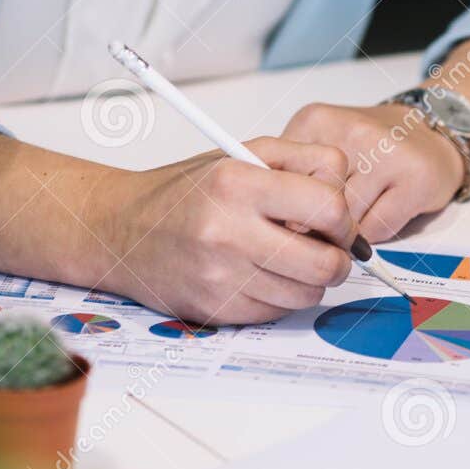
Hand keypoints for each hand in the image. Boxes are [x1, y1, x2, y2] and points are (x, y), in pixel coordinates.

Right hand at [94, 137, 355, 325]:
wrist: (121, 230)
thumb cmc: (187, 192)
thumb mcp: (242, 155)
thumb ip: (303, 161)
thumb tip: (348, 192)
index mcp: (238, 184)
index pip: (328, 206)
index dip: (343, 216)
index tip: (334, 218)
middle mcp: (228, 233)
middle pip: (327, 263)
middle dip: (338, 257)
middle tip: (326, 247)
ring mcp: (222, 277)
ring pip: (308, 295)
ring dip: (310, 280)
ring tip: (288, 258)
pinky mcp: (218, 310)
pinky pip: (279, 313)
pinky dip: (281, 296)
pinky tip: (260, 274)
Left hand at [284, 102, 465, 242]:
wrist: (431, 131)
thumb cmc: (371, 146)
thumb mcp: (320, 146)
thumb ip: (293, 177)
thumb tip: (283, 227)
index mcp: (316, 121)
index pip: (284, 183)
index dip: (290, 206)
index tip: (300, 210)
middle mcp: (352, 132)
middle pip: (315, 204)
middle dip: (322, 222)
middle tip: (336, 214)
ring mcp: (387, 154)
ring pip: (346, 221)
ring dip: (350, 230)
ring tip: (363, 206)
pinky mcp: (416, 180)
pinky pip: (377, 228)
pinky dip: (375, 233)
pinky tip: (383, 210)